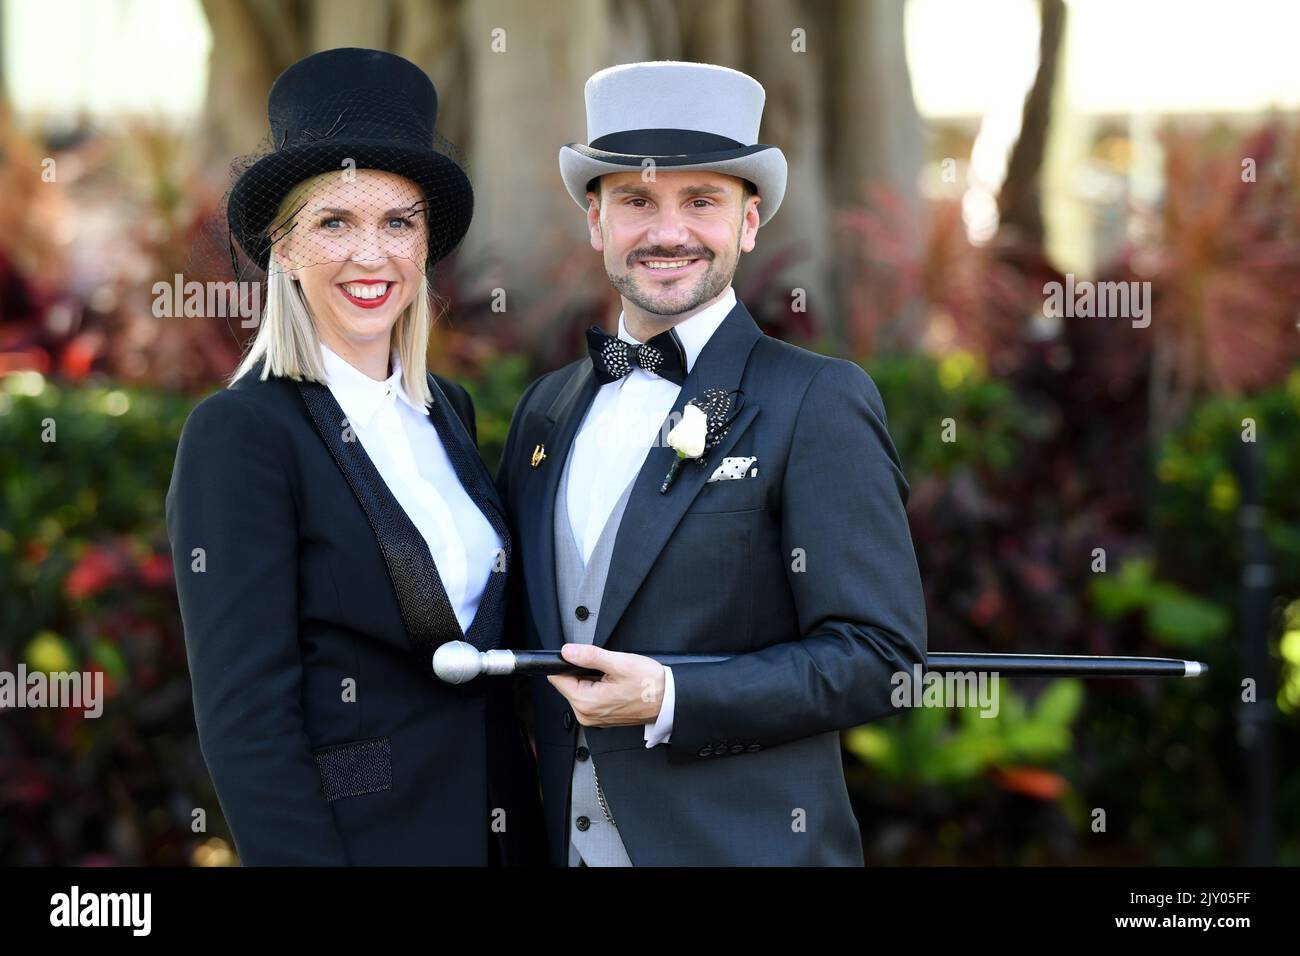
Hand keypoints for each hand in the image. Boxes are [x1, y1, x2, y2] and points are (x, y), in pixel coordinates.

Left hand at [547, 644, 664, 726]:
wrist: (669, 701)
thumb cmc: (650, 684)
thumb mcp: (619, 663)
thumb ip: (589, 656)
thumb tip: (568, 651)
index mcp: (587, 702)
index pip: (558, 678)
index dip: (568, 663)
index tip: (585, 659)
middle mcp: (586, 714)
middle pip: (568, 684)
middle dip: (582, 671)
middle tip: (607, 669)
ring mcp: (593, 718)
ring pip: (579, 689)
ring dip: (592, 679)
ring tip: (614, 678)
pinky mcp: (601, 717)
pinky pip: (590, 697)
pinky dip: (598, 688)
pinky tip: (615, 685)